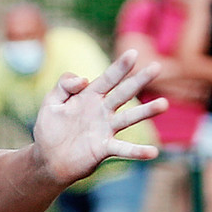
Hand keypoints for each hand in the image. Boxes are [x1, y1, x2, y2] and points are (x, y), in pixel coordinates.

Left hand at [32, 50, 167, 183]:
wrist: (48, 158)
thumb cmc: (51, 128)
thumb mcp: (51, 102)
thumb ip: (63, 86)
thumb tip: (83, 80)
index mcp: (89, 96)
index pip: (107, 79)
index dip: (119, 67)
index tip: (132, 53)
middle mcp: (102, 110)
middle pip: (123, 93)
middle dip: (139, 80)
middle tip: (157, 67)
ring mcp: (106, 129)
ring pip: (128, 118)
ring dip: (146, 111)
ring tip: (163, 104)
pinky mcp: (104, 148)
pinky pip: (123, 149)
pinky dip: (137, 151)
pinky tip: (153, 152)